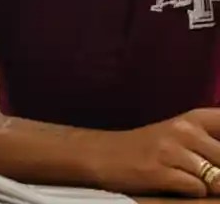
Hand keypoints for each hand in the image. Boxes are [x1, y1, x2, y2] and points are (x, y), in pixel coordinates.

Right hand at [88, 110, 219, 197]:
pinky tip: (182, 189)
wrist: (102, 155)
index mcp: (197, 118)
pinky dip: (195, 194)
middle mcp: (186, 129)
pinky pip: (197, 189)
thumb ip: (216, 142)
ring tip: (198, 183)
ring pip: (219, 178)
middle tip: (213, 176)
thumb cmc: (150, 149)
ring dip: (214, 188)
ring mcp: (171, 150)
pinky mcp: (159, 171)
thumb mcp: (184, 135)